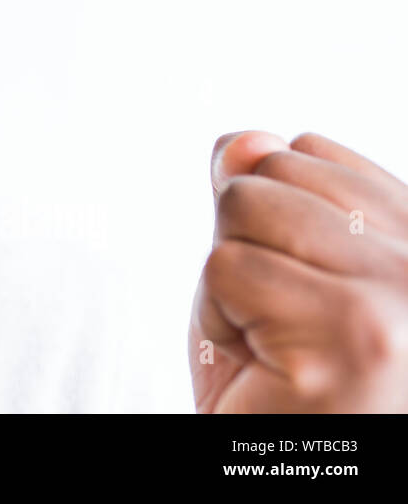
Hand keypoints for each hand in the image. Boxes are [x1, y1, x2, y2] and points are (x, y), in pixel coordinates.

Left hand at [189, 130, 407, 411]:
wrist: (284, 469)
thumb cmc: (278, 389)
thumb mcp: (266, 273)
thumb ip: (262, 200)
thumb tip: (241, 138)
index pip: (307, 148)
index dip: (267, 219)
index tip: (296, 290)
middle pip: (271, 169)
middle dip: (242, 243)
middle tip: (277, 326)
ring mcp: (401, 302)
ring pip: (244, 205)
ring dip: (229, 281)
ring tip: (270, 345)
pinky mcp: (354, 338)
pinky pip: (225, 265)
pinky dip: (218, 317)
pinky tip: (264, 368)